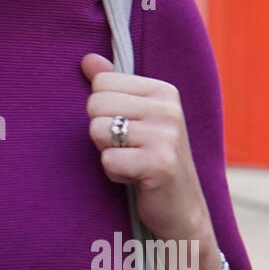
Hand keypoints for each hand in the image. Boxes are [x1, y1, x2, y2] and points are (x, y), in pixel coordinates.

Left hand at [81, 53, 213, 249]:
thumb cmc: (152, 160)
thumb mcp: (136, 117)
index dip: (103, 110)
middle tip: (127, 149)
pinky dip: (114, 174)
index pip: (101, 82)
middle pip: (95, 104)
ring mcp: (167, 135)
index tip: (128, 129)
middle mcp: (168, 108)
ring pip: (97, 130)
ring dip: (107, 154)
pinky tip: (135, 179)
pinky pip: (108, 160)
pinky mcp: (160, 163)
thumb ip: (112, 86)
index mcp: (163, 90)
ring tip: (131, 162)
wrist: (182, 210)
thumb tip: (87, 59)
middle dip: (101, 133)